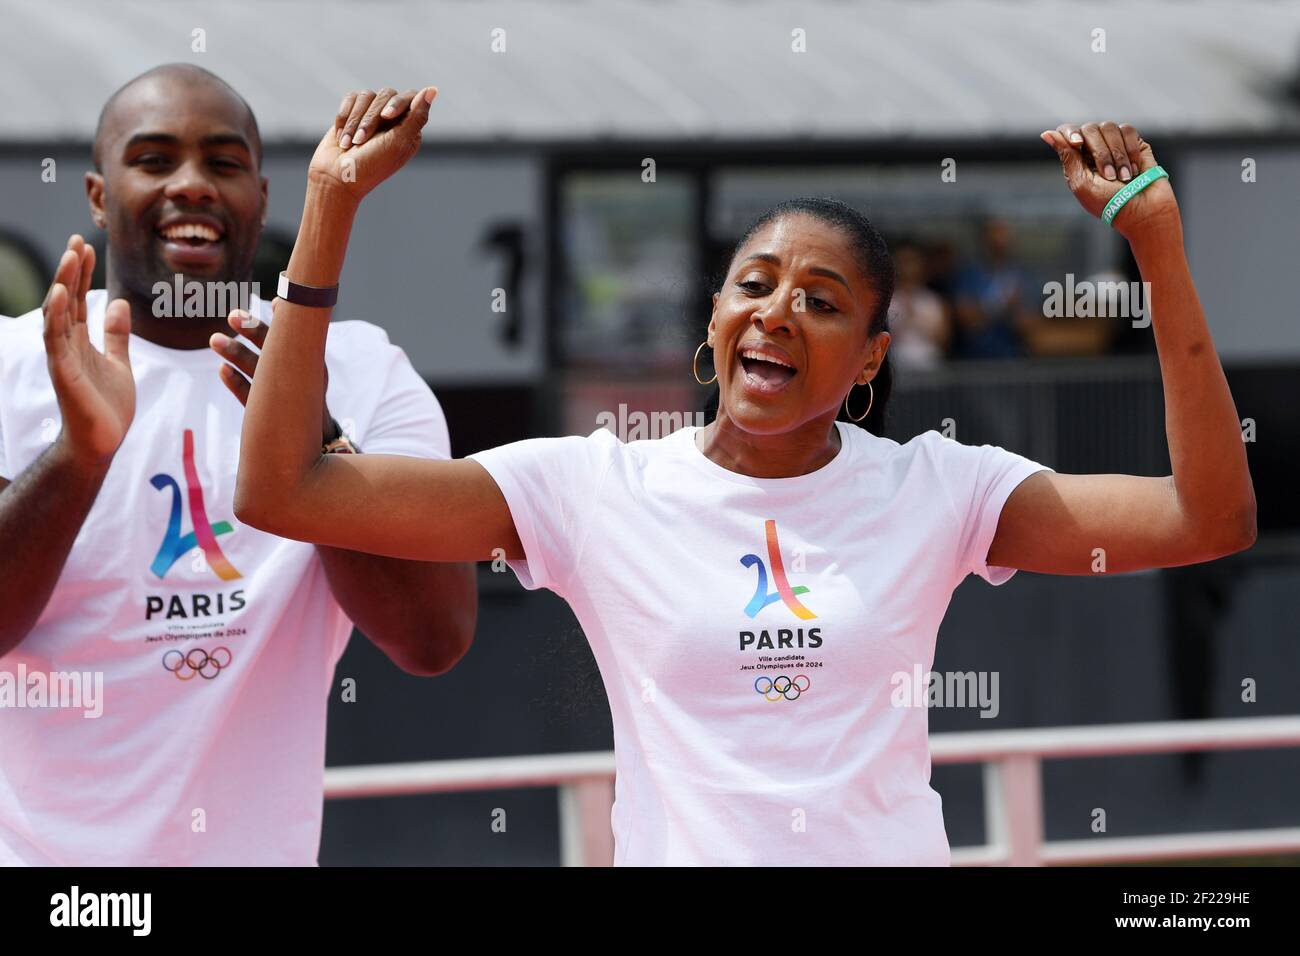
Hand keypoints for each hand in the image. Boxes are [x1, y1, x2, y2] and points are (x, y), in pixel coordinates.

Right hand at [43, 235, 134, 468]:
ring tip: (69, 257)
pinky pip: (56, 339)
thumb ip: (116, 335)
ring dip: (63, 285)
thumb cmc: (107, 406)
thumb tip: (120, 303)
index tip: (87, 246)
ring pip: (58, 313)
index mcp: (80, 340)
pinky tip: (61, 294)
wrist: (101, 442)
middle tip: (76, 240)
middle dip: (71, 270)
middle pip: (66, 300)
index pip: (79, 300)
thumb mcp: (119, 362)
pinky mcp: (63, 372)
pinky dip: (57, 316)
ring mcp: (63, 357)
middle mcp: (67, 344)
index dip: (82, 274)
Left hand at [211, 310, 333, 443]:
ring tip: (214, 339)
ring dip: (236, 354)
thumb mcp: (306, 358)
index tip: (270, 303)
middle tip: (233, 315)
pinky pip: (248, 396)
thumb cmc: (305, 385)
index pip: (290, 338)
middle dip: (254, 332)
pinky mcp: (266, 414)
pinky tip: (222, 369)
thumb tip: (277, 300)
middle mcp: (296, 377)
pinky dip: (235, 383)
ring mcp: (281, 397)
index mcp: (306, 362)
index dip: (278, 321)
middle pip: (273, 352)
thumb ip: (291, 332)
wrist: (316, 431)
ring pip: (256, 372)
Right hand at [307, 86, 436, 200]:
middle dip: (370, 118)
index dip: (396, 103)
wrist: (336, 177)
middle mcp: (392, 121)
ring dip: (355, 121)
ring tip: (349, 143)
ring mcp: (372, 116)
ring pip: (366, 95)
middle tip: (361, 141)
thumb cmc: (371, 165)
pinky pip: (350, 98)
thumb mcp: (398, 142)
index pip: (410, 98)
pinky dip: (344, 117)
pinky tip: (342, 136)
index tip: (386, 117)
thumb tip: (433, 89)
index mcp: (409, 129)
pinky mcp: (352, 114)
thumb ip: (417, 116)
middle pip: (386, 93)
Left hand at [1041, 121, 1178, 238]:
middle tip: (1109, 176)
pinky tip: (1133, 169)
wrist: (1142, 209)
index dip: (1070, 133)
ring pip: (1109, 127)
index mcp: (1076, 159)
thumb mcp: (1081, 182)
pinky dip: (1130, 150)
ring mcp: (1114, 143)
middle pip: (1089, 128)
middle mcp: (1094, 147)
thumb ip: (1067, 156)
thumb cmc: (1108, 202)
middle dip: (1099, 153)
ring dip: (1116, 154)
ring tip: (1123, 177)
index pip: (1067, 131)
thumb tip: (1045, 133)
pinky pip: (1127, 130)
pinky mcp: (1134, 142)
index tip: (1077, 144)